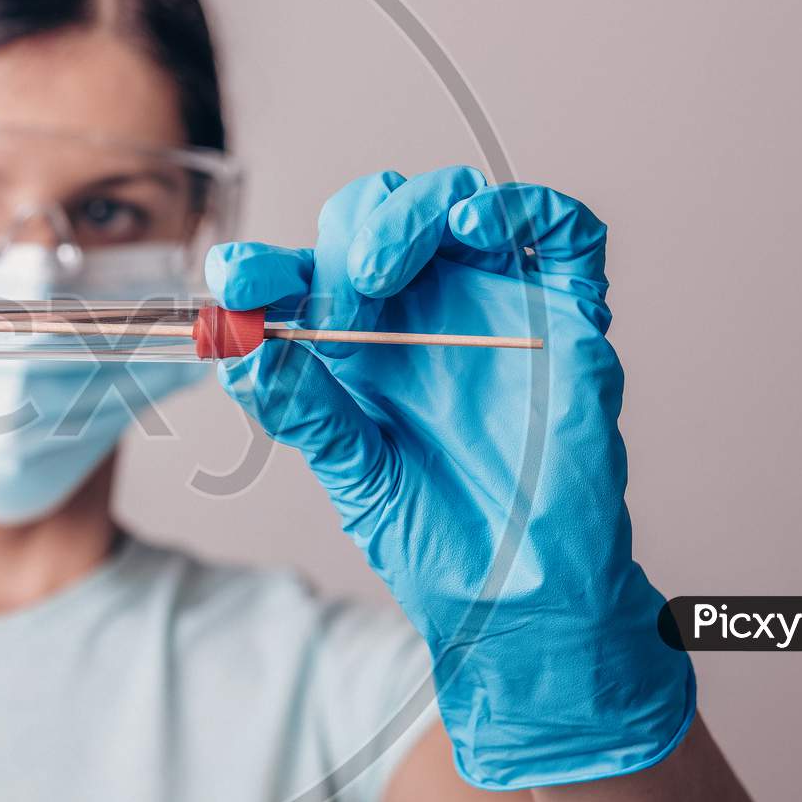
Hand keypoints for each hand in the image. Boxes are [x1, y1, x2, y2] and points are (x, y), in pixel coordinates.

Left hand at [206, 166, 693, 788]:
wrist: (528, 600)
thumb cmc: (440, 543)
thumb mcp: (355, 477)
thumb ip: (303, 410)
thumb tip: (238, 346)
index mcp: (356, 348)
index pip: (301, 278)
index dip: (261, 267)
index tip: (231, 280)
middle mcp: (422, 314)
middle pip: (371, 218)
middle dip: (342, 241)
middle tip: (334, 309)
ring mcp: (496, 305)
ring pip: (449, 201)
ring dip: (405, 215)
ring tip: (378, 274)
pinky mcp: (569, 315)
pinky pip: (561, 230)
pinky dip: (518, 206)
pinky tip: (472, 226)